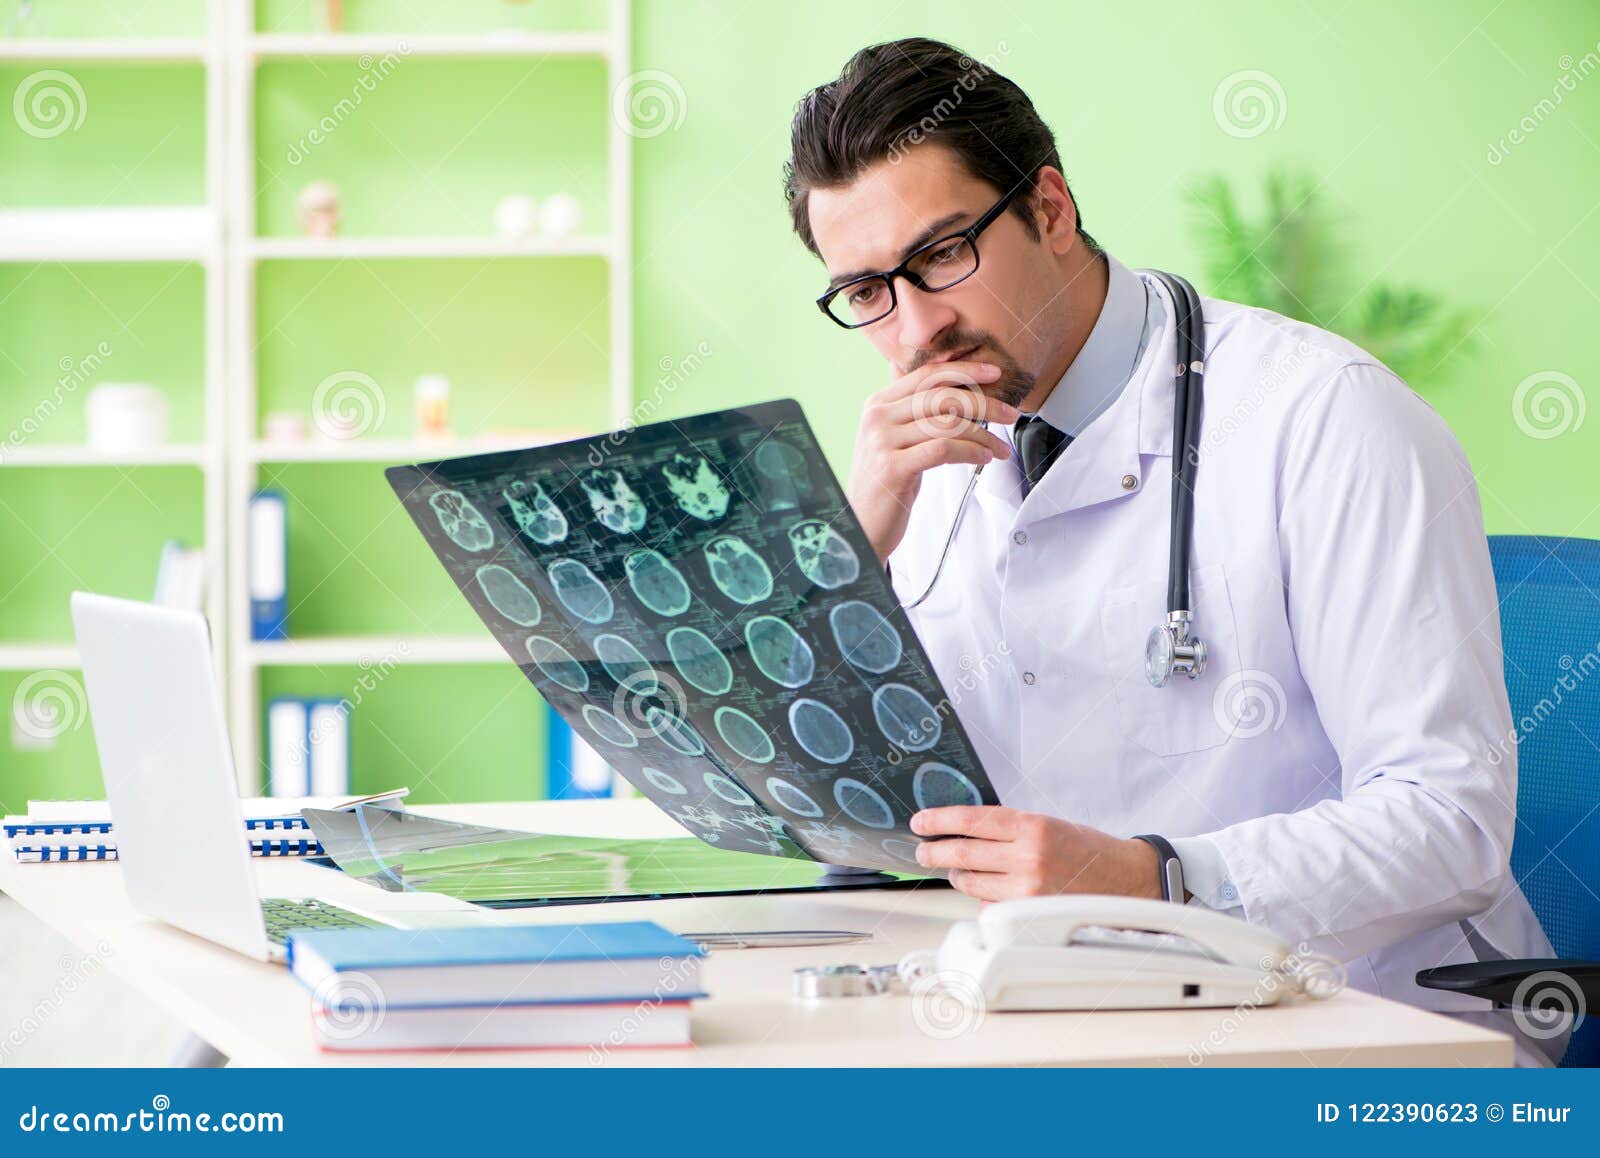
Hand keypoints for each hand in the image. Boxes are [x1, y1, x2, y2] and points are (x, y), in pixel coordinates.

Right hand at [846, 362, 1017, 563]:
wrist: (861, 525)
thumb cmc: (885, 484)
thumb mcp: (895, 440)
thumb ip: (914, 414)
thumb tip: (954, 389)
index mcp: (878, 403)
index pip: (927, 375)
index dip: (964, 370)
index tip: (994, 374)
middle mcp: (878, 417)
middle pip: (941, 396)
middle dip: (984, 404)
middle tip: (1011, 414)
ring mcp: (882, 441)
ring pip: (946, 423)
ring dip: (983, 435)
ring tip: (999, 448)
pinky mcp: (892, 468)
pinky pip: (942, 449)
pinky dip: (970, 451)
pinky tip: (983, 458)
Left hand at [910, 806, 1163, 901]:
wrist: (1125, 879)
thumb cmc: (1086, 850)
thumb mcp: (1048, 824)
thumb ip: (1008, 828)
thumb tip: (963, 830)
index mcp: (1033, 827)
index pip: (973, 820)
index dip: (941, 819)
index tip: (921, 821)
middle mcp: (1029, 857)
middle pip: (963, 853)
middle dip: (935, 850)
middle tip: (923, 849)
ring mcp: (1028, 890)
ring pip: (971, 883)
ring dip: (958, 875)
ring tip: (957, 869)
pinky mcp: (1029, 916)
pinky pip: (989, 906)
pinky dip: (983, 898)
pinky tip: (989, 890)